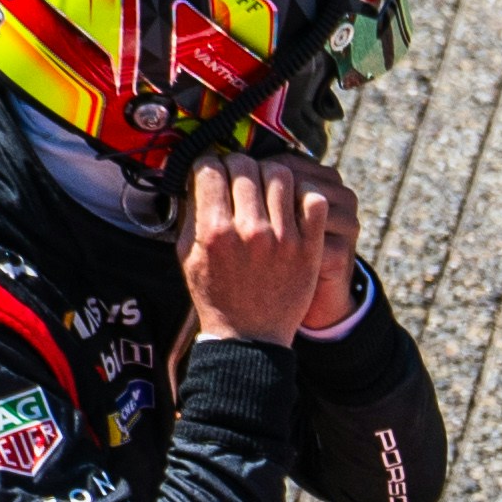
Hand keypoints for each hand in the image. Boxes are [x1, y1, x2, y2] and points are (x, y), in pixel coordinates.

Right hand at [180, 153, 356, 344]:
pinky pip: (314, 201)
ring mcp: (284, 239)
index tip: (211, 173)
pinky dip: (304, 193)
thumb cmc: (215, 293)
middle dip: (237, 165)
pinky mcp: (309, 247)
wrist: (250, 336)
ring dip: (270, 173)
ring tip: (265, 186)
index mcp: (214, 230)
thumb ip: (192, 212)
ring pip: (281, 174)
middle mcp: (250, 231)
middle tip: (238, 176)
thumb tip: (197, 176)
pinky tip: (292, 202)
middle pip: (245, 165)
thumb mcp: (187, 253)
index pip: (211, 168)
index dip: (208, 165)